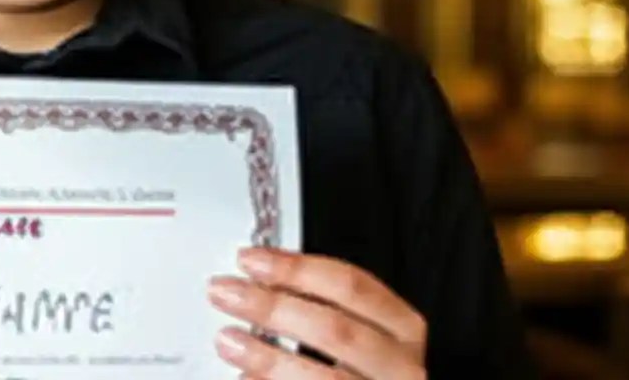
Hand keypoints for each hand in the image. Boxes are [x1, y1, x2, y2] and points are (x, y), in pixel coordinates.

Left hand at [208, 248, 425, 378]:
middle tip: (226, 294)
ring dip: (269, 358)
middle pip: (336, 329)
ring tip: (228, 341)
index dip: (297, 269)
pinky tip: (245, 377)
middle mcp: (400, 367)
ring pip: (326, 377)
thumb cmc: (363, 370)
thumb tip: (258, 284)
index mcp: (402, 329)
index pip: (352, 286)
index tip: (251, 260)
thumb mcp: (359, 331)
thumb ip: (319, 306)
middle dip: (274, 308)